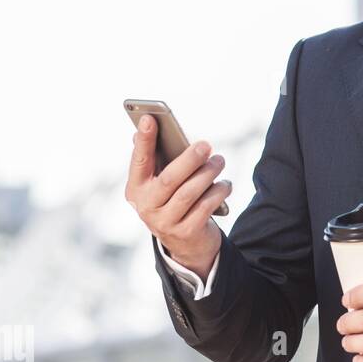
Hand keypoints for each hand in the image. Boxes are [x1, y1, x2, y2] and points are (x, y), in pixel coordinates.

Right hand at [125, 113, 230, 275]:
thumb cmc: (174, 200)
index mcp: (136, 189)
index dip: (144, 140)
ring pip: (189, 193)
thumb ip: (157, 158)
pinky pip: (205, 207)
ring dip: (208, 174)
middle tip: (206, 144)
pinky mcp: (186, 232)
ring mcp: (165, 222)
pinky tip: (226, 184)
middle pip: (169, 179)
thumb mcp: (162, 183)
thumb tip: (149, 126)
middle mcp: (146, 207)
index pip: (139, 161)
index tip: (149, 117)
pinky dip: (218, 192)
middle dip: (189, 159)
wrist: (187, 243)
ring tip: (219, 161)